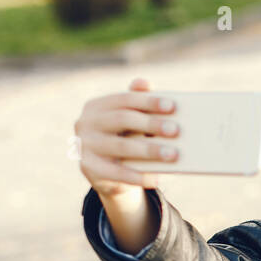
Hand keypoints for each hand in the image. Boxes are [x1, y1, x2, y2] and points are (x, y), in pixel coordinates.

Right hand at [74, 78, 179, 199]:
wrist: (107, 177)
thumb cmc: (124, 141)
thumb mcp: (129, 124)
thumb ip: (137, 104)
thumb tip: (145, 83)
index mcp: (96, 106)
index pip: (124, 99)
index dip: (148, 101)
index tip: (172, 106)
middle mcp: (85, 123)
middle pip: (122, 119)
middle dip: (150, 124)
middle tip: (175, 130)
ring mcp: (84, 146)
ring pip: (121, 146)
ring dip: (149, 150)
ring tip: (172, 155)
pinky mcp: (88, 169)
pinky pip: (117, 172)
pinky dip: (138, 176)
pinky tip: (157, 178)